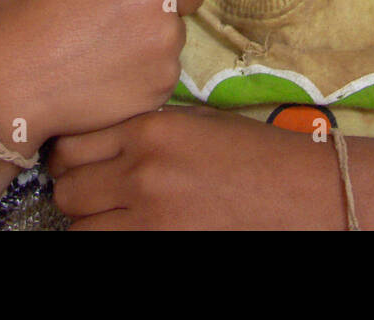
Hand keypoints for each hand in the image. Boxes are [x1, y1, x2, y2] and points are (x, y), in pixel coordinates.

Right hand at [0, 0, 205, 153]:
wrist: (6, 89)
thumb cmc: (16, 18)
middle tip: (124, 9)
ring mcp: (163, 41)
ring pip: (175, 30)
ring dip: (153, 33)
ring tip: (107, 48)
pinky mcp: (162, 82)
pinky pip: (165, 68)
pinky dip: (145, 70)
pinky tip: (108, 74)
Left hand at [50, 106, 339, 229]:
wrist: (306, 195)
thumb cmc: (255, 156)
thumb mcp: (195, 124)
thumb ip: (142, 131)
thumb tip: (94, 147)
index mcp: (150, 129)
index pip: (70, 145)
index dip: (70, 157)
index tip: (79, 163)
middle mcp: (142, 172)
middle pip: (67, 190)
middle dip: (76, 193)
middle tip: (96, 194)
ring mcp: (150, 220)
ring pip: (80, 229)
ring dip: (91, 223)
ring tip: (116, 217)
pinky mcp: (162, 250)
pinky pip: (109, 250)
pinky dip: (113, 241)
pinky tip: (132, 230)